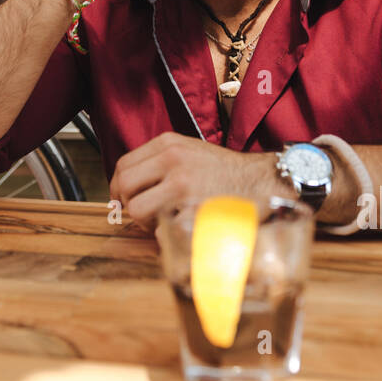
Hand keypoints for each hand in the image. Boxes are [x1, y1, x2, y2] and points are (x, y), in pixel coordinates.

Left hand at [108, 132, 298, 233]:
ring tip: (162, 222)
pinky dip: (165, 235)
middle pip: (125, 187)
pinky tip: (179, 230)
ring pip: (138, 210)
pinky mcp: (194, 211)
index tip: (123, 199)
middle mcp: (173, 161)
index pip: (123, 166)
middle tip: (142, 214)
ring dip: (144, 223)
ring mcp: (183, 186)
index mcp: (169, 145)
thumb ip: (160, 162)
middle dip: (128, 205)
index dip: (118, 187)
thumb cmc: (226, 172)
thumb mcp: (190, 151)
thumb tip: (128, 184)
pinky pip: (161, 229)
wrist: (263, 182)